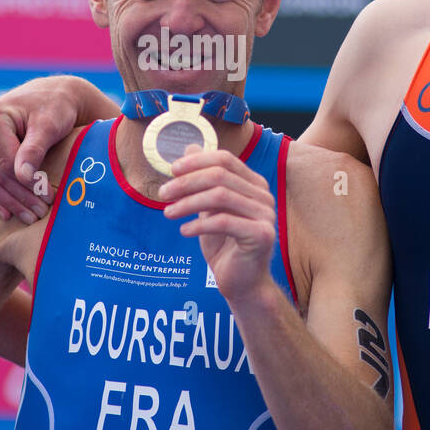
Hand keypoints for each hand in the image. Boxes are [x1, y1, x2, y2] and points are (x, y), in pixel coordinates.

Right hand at [0, 76, 83, 223]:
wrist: (53, 96)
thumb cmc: (55, 107)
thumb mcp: (49, 125)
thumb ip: (35, 149)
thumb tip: (23, 177)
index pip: (6, 161)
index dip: (26, 183)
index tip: (47, 197)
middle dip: (18, 196)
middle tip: (39, 214)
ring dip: (8, 202)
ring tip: (28, 217)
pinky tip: (7, 214)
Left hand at [159, 146, 276, 305]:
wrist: (241, 283)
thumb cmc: (224, 245)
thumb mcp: (208, 208)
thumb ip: (202, 180)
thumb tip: (189, 147)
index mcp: (253, 184)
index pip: (225, 159)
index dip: (196, 161)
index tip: (172, 170)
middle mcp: (263, 196)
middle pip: (220, 175)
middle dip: (186, 182)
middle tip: (163, 194)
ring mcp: (266, 215)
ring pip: (220, 196)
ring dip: (188, 203)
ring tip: (168, 213)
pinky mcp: (262, 235)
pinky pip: (224, 222)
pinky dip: (199, 225)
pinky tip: (184, 230)